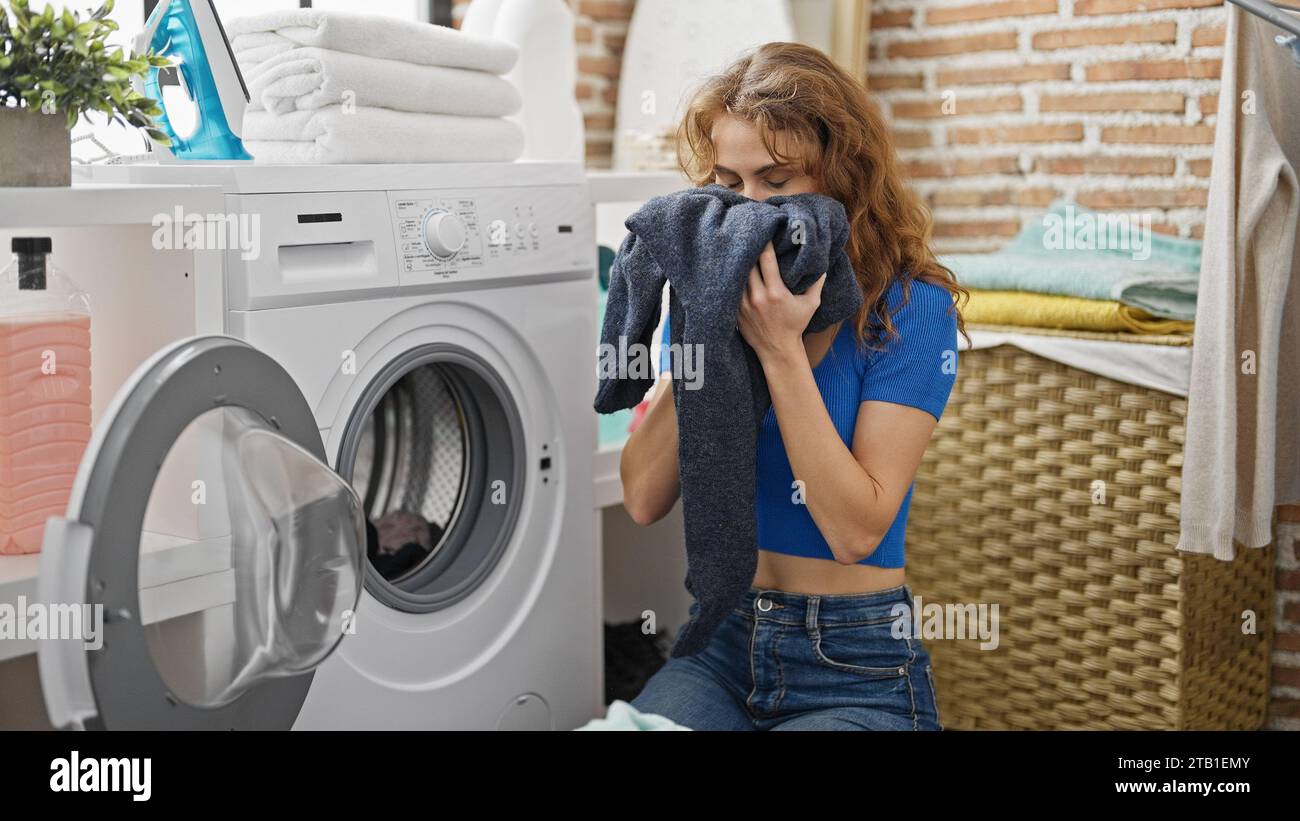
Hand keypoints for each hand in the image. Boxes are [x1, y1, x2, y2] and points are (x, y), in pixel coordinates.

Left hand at [737, 242, 824, 362]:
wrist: (777, 350)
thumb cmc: (795, 326)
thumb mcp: (811, 304)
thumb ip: (816, 284)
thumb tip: (822, 265)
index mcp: (776, 293)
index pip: (766, 260)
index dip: (764, 244)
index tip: (765, 231)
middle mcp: (757, 297)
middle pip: (748, 264)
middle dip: (749, 249)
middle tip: (750, 236)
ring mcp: (744, 305)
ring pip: (737, 276)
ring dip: (739, 263)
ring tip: (739, 249)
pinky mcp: (735, 312)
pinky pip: (731, 290)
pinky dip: (733, 279)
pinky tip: (732, 269)